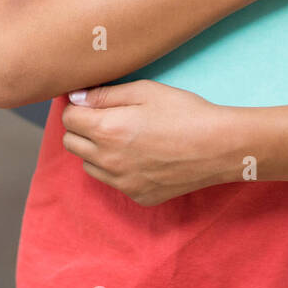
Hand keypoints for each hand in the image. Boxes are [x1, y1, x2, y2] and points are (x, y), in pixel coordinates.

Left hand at [61, 81, 240, 206]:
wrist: (219, 146)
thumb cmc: (184, 111)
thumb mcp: (144, 91)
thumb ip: (104, 95)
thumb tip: (75, 98)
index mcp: (106, 130)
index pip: (68, 119)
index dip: (77, 106)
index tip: (91, 101)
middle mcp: (108, 161)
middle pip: (71, 143)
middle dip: (81, 127)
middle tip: (106, 116)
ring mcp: (123, 183)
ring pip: (89, 165)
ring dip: (96, 150)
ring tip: (124, 136)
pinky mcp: (138, 196)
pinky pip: (114, 182)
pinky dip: (118, 168)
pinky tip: (142, 155)